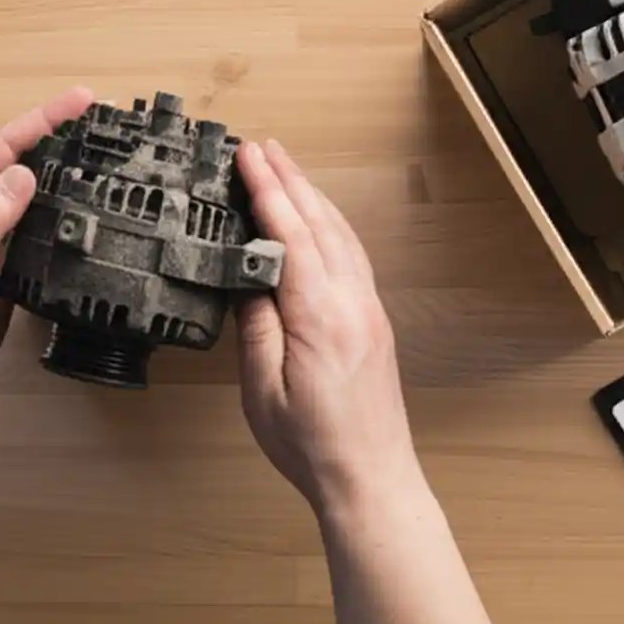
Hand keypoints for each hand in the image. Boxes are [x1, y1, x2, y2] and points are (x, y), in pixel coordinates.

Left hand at [0, 87, 94, 452]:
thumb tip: (26, 173)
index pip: (3, 148)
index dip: (43, 121)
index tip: (82, 101)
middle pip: (23, 166)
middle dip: (63, 143)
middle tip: (107, 129)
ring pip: (38, 201)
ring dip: (71, 182)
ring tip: (111, 168)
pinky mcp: (9, 271)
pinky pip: (43, 236)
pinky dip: (70, 222)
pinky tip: (94, 222)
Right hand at [234, 140, 419, 513]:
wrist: (371, 478)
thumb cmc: (314, 446)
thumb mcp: (264, 391)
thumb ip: (256, 327)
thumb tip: (248, 276)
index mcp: (322, 317)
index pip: (291, 236)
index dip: (268, 190)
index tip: (248, 155)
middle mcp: (354, 304)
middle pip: (320, 225)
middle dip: (291, 180)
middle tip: (263, 145)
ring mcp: (370, 310)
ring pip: (342, 237)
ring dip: (314, 198)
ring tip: (287, 169)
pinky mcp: (375, 322)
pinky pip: (353, 258)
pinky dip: (332, 227)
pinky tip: (320, 222)